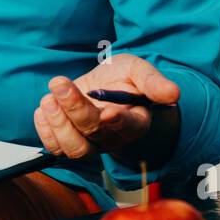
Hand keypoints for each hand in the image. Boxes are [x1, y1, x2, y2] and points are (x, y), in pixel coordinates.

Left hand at [33, 54, 180, 160]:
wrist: (104, 84)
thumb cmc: (123, 77)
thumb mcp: (139, 70)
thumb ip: (153, 82)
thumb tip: (174, 94)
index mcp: (135, 121)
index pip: (127, 126)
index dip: (117, 121)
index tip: (107, 110)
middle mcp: (112, 136)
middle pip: (93, 133)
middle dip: (74, 108)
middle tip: (59, 83)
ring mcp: (90, 143)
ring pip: (73, 148)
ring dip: (57, 123)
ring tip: (48, 97)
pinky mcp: (68, 142)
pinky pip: (54, 147)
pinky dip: (45, 129)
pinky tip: (46, 107)